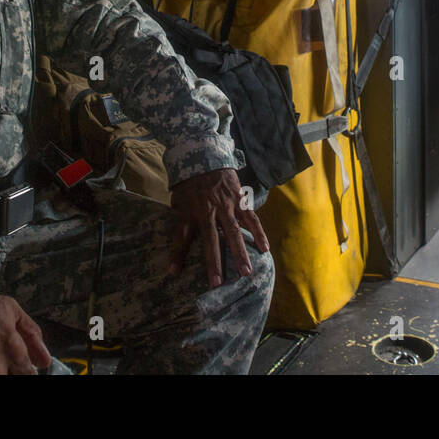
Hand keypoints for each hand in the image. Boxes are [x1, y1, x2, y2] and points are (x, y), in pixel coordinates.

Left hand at [167, 168, 269, 288]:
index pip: (182, 236)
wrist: (204, 155)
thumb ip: (180, 221)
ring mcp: (225, 205)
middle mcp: (207, 211)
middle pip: (211, 240)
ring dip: (239, 253)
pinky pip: (250, 219)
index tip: (173, 272)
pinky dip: (258, 233)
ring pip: (233, 232)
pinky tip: (264, 248)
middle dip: (214, 262)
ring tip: (246, 272)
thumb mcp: (178, 201)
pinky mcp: (239, 200)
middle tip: (217, 283)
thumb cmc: (189, 183)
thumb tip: (178, 238)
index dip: (177, 254)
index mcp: (189, 211)